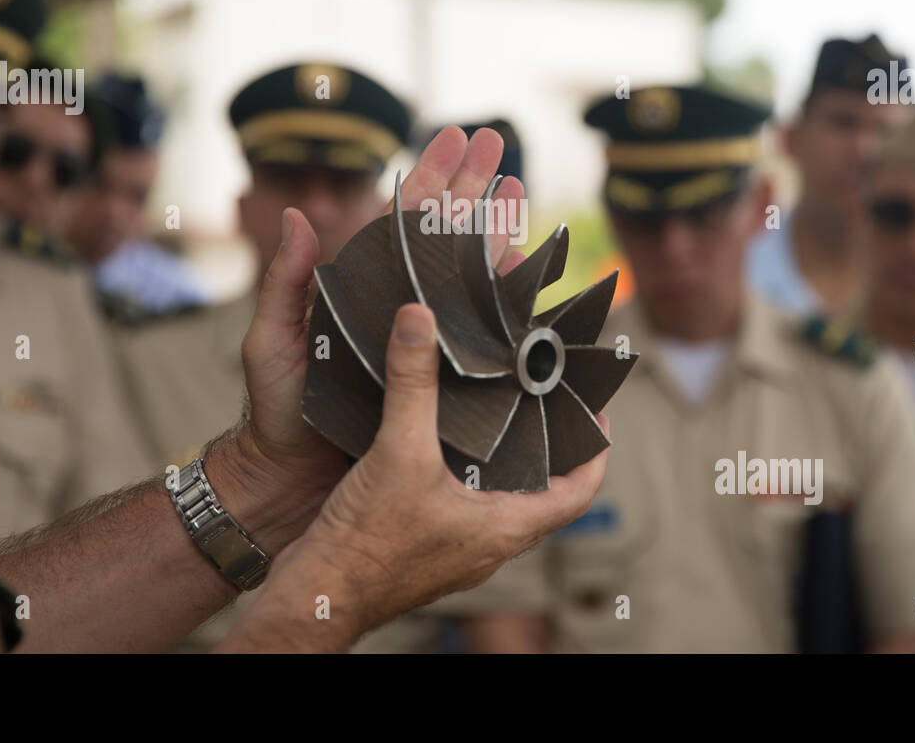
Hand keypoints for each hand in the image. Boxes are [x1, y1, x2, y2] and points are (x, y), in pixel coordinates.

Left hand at [212, 127, 525, 550]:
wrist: (294, 478)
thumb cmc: (276, 410)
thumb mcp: (272, 340)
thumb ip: (286, 282)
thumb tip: (298, 217)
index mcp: (361, 286)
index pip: (401, 218)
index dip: (430, 175)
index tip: (453, 135)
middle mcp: (399, 305)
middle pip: (444, 231)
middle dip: (471, 185)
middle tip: (497, 143)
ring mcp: (425, 337)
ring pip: (470, 270)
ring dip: (496, 228)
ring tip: (520, 190)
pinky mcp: (445, 374)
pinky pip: (483, 329)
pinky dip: (506, 296)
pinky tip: (526, 265)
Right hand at [222, 304, 607, 650]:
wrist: (317, 594)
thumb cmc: (366, 543)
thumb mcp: (397, 450)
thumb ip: (412, 383)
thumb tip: (419, 320)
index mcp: (504, 528)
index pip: (579, 492)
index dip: (596, 452)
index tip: (597, 415)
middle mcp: (490, 544)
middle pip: (544, 494)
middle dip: (551, 449)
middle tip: (548, 402)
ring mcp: (459, 550)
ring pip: (503, 501)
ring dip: (509, 463)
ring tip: (502, 413)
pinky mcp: (427, 548)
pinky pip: (465, 508)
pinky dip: (468, 476)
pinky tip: (443, 445)